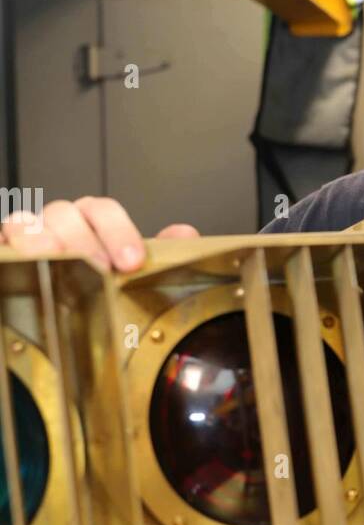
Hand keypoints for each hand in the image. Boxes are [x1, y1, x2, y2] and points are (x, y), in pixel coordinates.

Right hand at [0, 196, 199, 271]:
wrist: (61, 314)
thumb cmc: (95, 285)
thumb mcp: (130, 271)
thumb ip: (159, 253)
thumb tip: (184, 235)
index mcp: (89, 221)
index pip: (102, 210)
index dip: (118, 231)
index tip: (132, 261)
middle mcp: (56, 224)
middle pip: (63, 214)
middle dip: (82, 240)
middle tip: (98, 269)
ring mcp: (25, 238)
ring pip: (24, 224)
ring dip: (38, 240)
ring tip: (51, 259)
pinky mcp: (3, 254)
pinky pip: (0, 245)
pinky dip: (5, 249)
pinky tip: (14, 261)